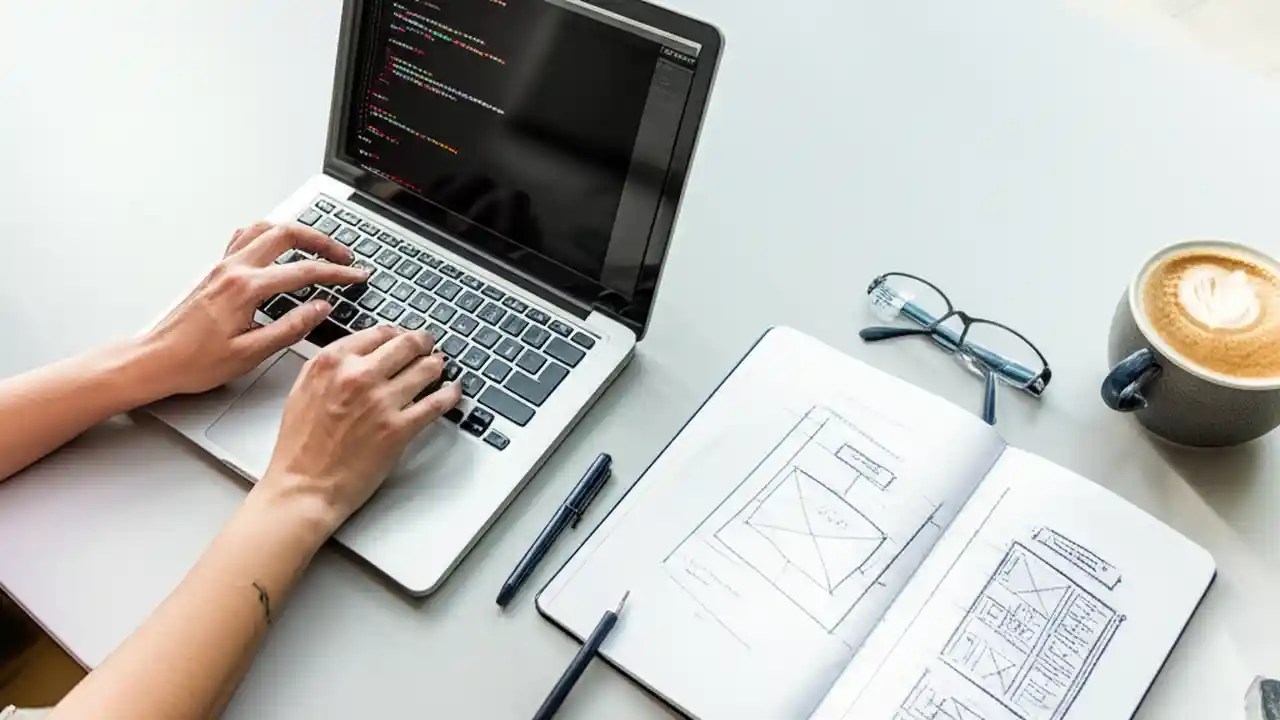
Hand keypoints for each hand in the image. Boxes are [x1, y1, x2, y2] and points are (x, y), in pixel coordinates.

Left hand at [145, 222, 369, 395]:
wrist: (154, 361)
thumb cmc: (194, 362)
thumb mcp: (251, 353)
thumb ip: (291, 327)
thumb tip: (320, 309)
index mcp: (245, 289)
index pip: (303, 271)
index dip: (337, 273)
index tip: (356, 276)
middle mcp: (233, 270)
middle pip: (286, 234)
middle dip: (321, 241)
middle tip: (343, 256)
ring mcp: (222, 267)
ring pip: (265, 229)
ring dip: (295, 232)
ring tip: (316, 246)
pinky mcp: (215, 272)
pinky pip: (244, 239)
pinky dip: (268, 236)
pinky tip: (277, 247)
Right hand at [257, 326, 462, 530]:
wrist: (304, 486)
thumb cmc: (300, 446)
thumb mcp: (303, 390)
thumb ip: (330, 367)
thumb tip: (361, 353)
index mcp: (331, 362)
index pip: (378, 333)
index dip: (397, 334)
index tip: (404, 338)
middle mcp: (358, 375)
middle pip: (407, 344)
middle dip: (423, 342)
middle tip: (429, 345)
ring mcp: (381, 401)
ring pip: (426, 368)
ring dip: (437, 365)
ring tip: (439, 367)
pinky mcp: (398, 428)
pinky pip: (436, 403)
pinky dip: (449, 394)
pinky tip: (452, 391)